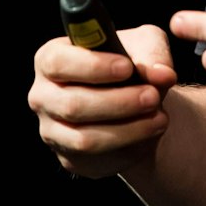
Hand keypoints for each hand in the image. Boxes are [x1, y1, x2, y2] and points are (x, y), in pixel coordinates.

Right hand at [30, 24, 177, 177]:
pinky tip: (149, 135)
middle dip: (118, 103)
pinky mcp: (69, 159)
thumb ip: (152, 54)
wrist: (133, 102)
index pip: (57, 63)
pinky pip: (96, 161)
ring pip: (84, 139)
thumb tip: (162, 74)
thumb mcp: (144, 45)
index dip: (92, 66)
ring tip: (160, 119)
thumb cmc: (129, 64)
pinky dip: (127, 149)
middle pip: (73, 105)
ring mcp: (52, 132)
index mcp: (50, 60)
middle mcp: (43, 96)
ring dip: (127, 130)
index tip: (127, 67)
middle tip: (152, 96)